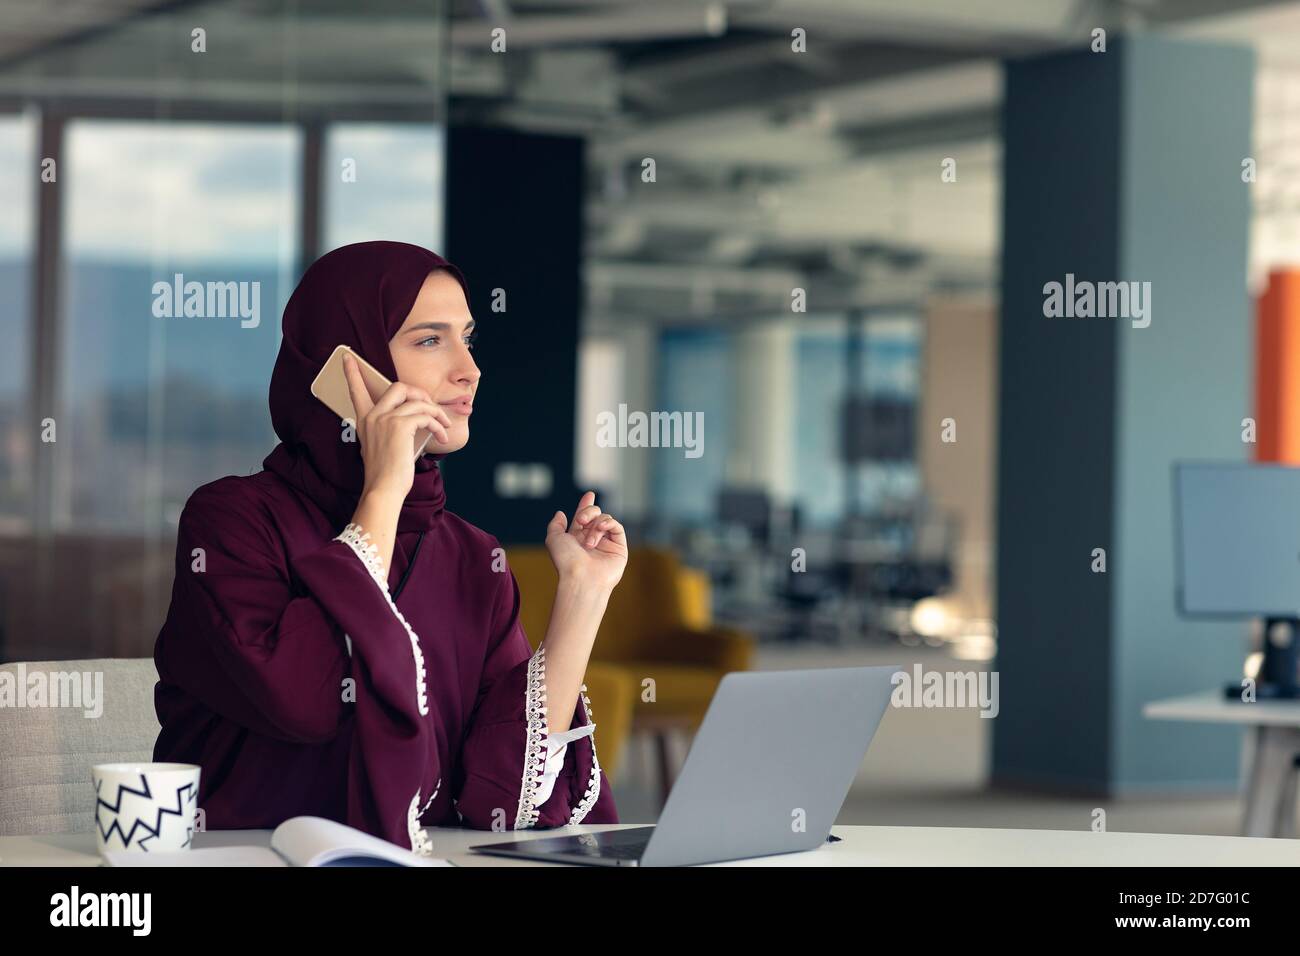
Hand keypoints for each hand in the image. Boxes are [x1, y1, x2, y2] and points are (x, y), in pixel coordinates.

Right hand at [343, 351, 452, 501]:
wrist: (383, 489)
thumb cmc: (386, 474)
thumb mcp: (383, 446)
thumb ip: (391, 429)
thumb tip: (417, 418)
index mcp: (365, 420)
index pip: (357, 391)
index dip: (352, 373)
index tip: (348, 357)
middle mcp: (373, 416)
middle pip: (398, 386)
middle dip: (420, 394)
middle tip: (430, 408)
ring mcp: (385, 419)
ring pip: (418, 401)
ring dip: (436, 413)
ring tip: (443, 426)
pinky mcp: (400, 425)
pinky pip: (426, 415)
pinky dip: (437, 425)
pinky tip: (440, 436)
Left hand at [544, 491, 627, 591]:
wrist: (581, 578)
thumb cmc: (566, 561)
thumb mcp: (553, 539)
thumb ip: (555, 525)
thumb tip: (560, 513)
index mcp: (577, 539)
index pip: (584, 518)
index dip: (586, 506)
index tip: (589, 494)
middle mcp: (592, 540)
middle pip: (595, 515)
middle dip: (587, 512)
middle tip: (581, 521)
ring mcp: (606, 544)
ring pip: (605, 519)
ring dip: (595, 525)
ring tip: (589, 542)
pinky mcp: (619, 548)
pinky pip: (617, 527)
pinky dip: (609, 523)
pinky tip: (601, 528)